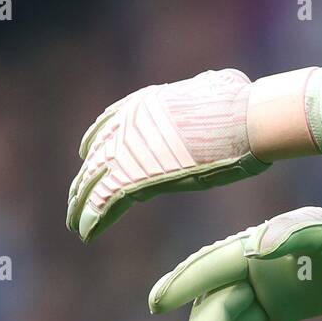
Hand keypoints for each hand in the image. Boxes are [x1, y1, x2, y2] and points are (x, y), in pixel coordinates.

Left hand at [67, 69, 269, 242]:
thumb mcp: (217, 86)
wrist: (246, 120)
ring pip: (92, 182)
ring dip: (82, 205)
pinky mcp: (136, 177)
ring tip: (75, 223)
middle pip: (95, 157)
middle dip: (85, 179)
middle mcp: (129, 124)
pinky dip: (95, 219)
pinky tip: (88, 234)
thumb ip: (203, 91)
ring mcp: (129, 150)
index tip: (89, 158)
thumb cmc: (241, 104)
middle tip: (77, 199)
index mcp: (145, 103)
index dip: (96, 144)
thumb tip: (211, 88)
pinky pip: (104, 202)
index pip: (107, 125)